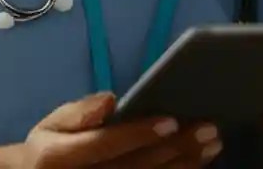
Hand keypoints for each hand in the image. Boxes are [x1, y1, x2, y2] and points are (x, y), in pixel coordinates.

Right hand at [14, 92, 222, 167]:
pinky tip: (198, 164)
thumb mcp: (50, 127)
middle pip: (136, 167)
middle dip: (175, 148)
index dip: (138, 134)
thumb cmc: (50, 152)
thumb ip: (78, 114)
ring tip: (211, 145)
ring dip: (185, 165)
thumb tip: (110, 100)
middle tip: (207, 129)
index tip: (170, 120)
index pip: (104, 145)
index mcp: (59, 157)